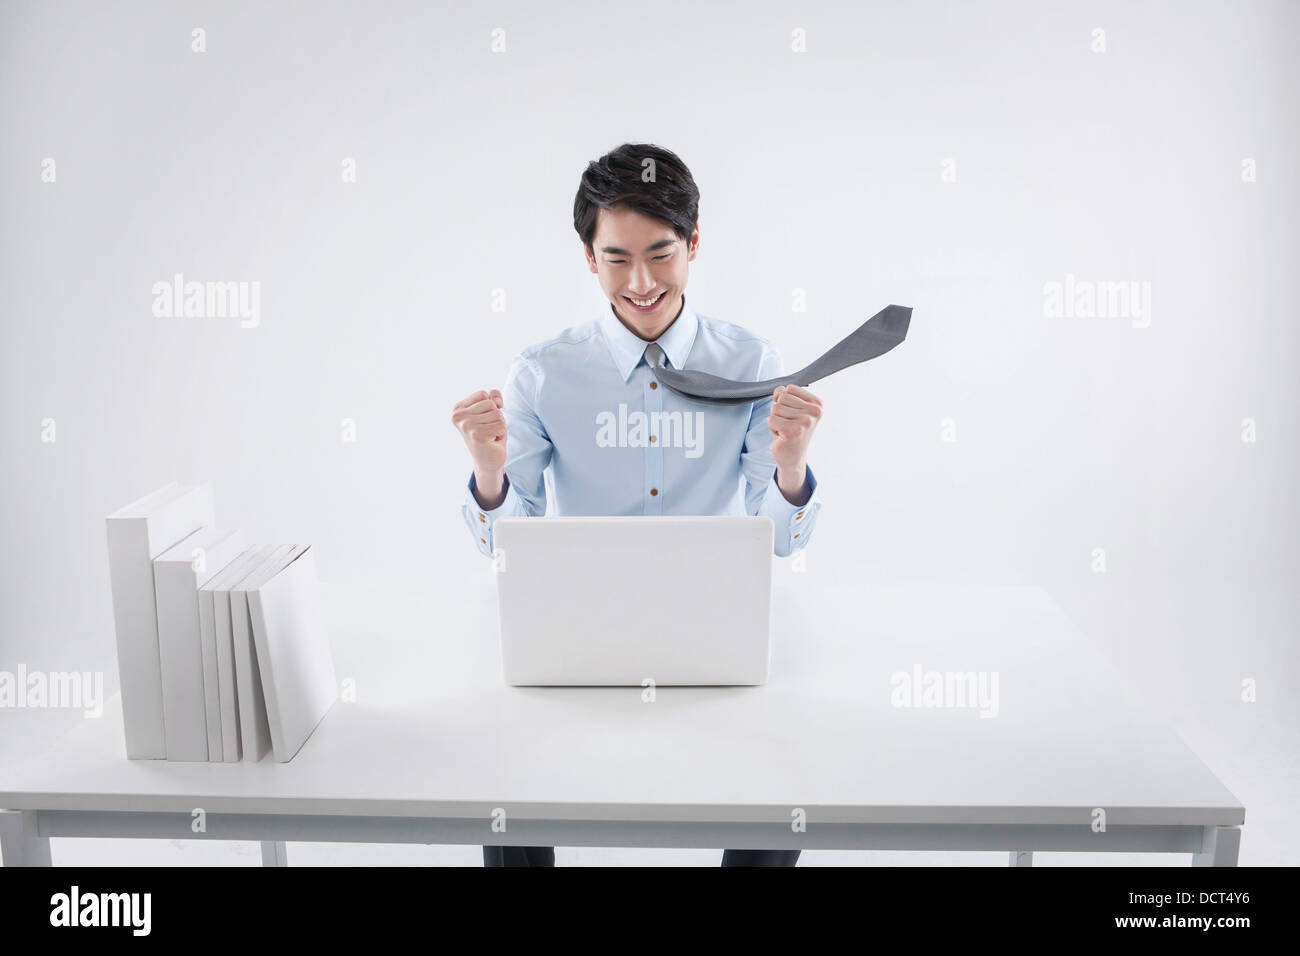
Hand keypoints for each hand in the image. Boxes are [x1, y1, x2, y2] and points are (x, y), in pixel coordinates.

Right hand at [452, 389, 506, 498]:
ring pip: (497, 414)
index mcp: (457, 409)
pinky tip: (492, 441)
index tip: (484, 421)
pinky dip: (501, 434)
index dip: (491, 406)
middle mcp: (458, 417)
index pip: (484, 394)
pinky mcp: (477, 436)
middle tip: (488, 431)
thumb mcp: (491, 411)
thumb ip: (494, 397)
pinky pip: (501, 425)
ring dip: (499, 426)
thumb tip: (497, 401)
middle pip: (491, 404)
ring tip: (490, 436)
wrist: (488, 461)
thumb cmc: (489, 434)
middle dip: (496, 417)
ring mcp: (466, 426)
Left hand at [768, 384, 821, 500]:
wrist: (793, 457)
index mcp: (817, 404)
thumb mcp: (791, 408)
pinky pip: (771, 420)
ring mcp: (806, 421)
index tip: (792, 415)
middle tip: (788, 424)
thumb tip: (779, 391)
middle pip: (782, 398)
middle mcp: (814, 412)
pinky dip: (772, 428)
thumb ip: (784, 395)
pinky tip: (782, 436)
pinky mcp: (794, 431)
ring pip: (775, 408)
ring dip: (776, 420)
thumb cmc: (791, 431)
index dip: (784, 401)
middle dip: (779, 411)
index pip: (789, 388)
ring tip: (785, 430)